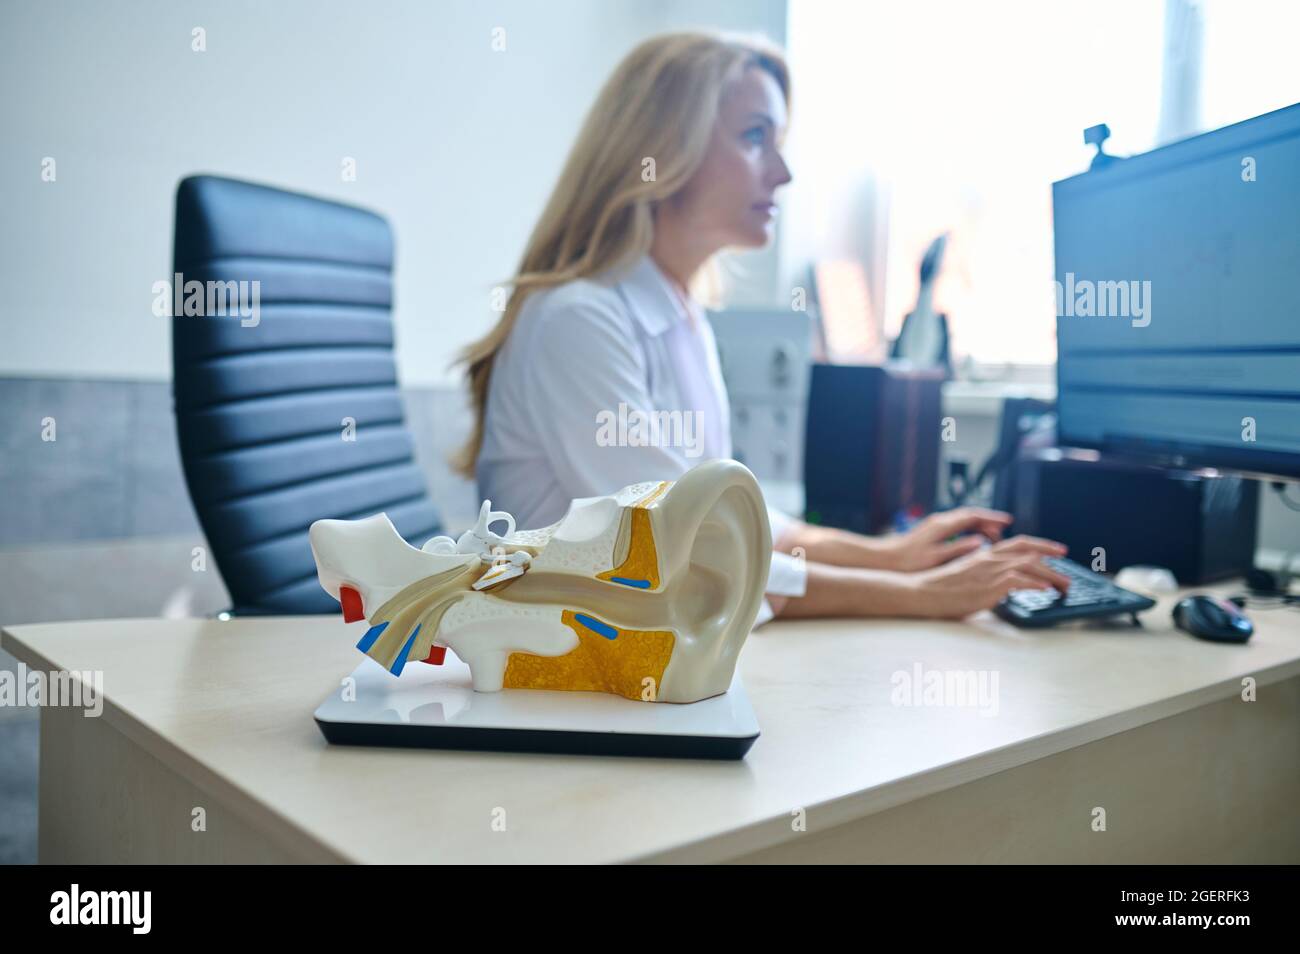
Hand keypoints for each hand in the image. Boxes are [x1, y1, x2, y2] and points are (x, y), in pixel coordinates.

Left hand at [880, 507, 1016, 571]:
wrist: (882, 560)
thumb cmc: (907, 562)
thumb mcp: (936, 558)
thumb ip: (959, 549)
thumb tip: (980, 541)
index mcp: (942, 525)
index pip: (973, 515)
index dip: (992, 518)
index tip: (1008, 522)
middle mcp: (939, 521)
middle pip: (970, 516)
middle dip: (988, 522)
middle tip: (1004, 533)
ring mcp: (935, 525)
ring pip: (963, 521)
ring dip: (979, 527)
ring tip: (993, 539)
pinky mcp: (931, 532)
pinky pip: (956, 527)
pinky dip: (969, 532)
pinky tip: (973, 544)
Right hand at [903, 536, 1070, 619]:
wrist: (922, 593)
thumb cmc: (941, 588)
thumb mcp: (967, 575)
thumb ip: (985, 574)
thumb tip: (1001, 582)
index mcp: (985, 555)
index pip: (1019, 543)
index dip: (1041, 545)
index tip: (1057, 550)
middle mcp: (990, 559)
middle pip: (1029, 551)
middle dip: (1053, 557)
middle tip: (1068, 568)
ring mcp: (990, 572)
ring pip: (1029, 566)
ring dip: (1052, 576)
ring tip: (1065, 587)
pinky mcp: (988, 587)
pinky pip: (1018, 581)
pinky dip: (1035, 584)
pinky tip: (1046, 590)